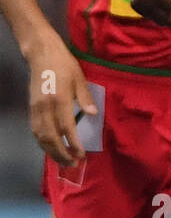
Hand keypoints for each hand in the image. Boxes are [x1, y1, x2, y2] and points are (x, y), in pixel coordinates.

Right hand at [26, 32, 95, 166]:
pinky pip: (35, 129)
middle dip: (61, 153)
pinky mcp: (32, 107)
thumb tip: (93, 114)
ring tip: (63, 161)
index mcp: (59, 99)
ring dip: (51, 151)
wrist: (41, 53)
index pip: (66, 128)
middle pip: (50, 136)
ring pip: (40, 135)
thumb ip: (85, 98)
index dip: (73, 144)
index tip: (81, 155)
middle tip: (73, 164)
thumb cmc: (64, 64)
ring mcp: (36, 107)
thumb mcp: (79, 79)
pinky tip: (51, 149)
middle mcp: (45, 106)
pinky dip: (43, 142)